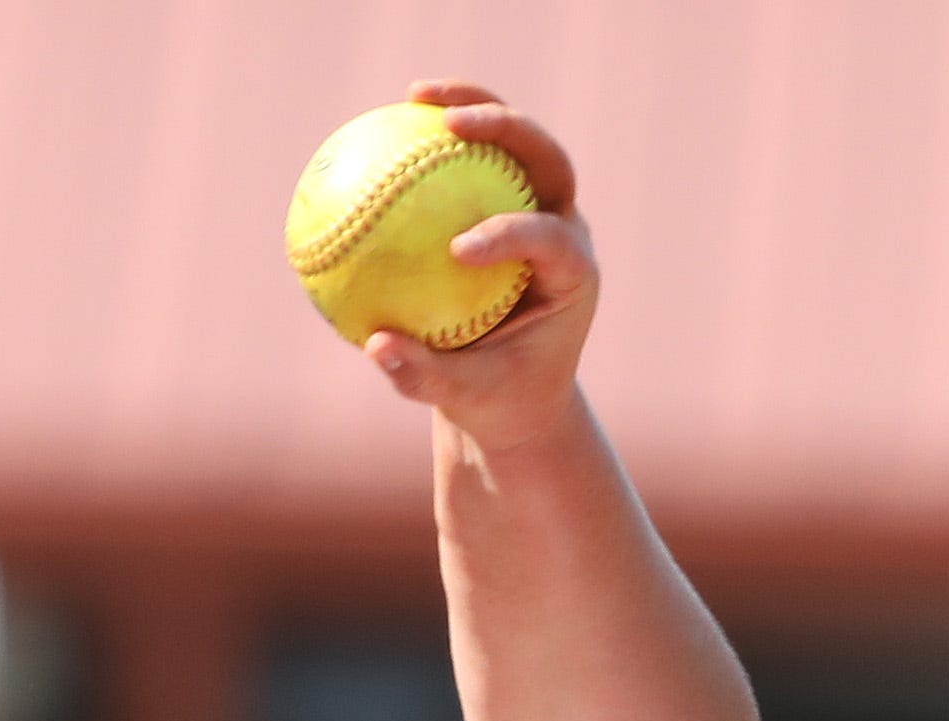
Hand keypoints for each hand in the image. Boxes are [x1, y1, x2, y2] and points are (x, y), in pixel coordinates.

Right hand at [364, 80, 598, 454]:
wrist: (519, 390)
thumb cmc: (497, 397)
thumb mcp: (464, 396)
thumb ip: (424, 375)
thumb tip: (375, 348)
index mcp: (573, 276)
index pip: (550, 239)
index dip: (510, 233)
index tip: (458, 247)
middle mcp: (565, 230)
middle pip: (549, 160)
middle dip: (506, 130)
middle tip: (451, 124)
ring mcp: (541, 207)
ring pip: (515, 140)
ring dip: (472, 106)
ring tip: (414, 94)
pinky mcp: (511, 199)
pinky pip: (473, 158)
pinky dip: (434, 139)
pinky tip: (385, 123)